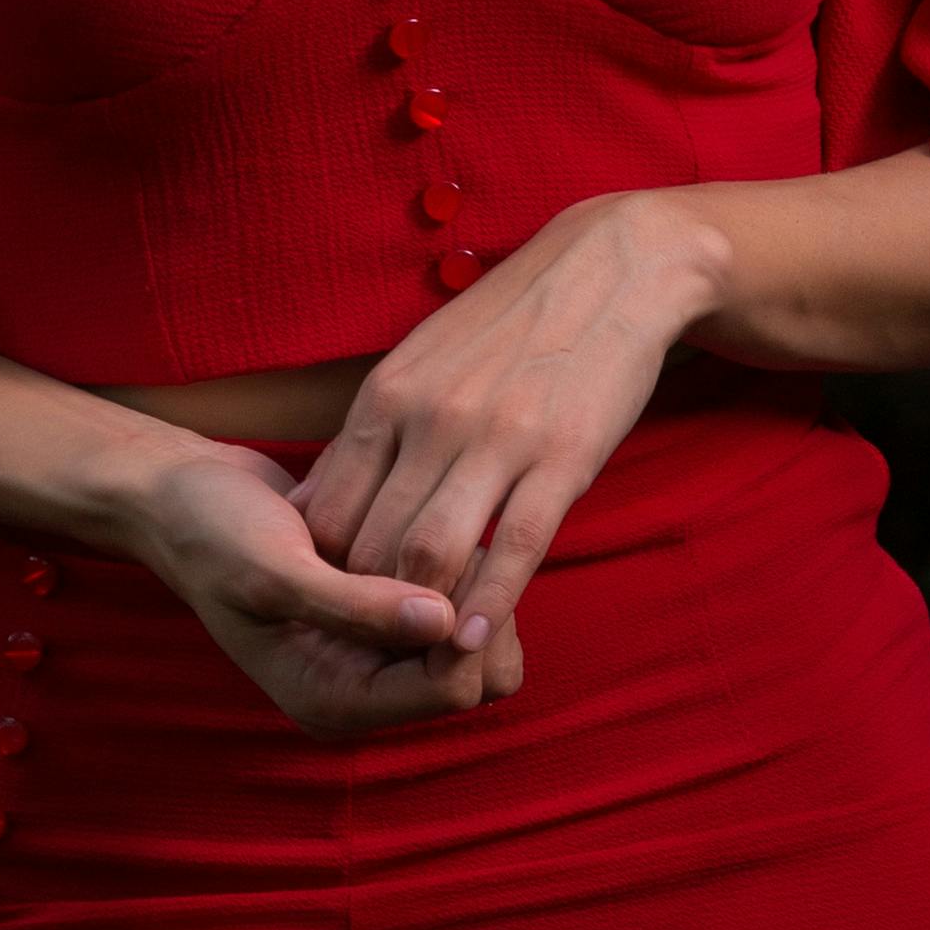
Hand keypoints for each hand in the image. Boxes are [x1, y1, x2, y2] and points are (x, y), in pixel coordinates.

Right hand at [124, 442, 497, 739]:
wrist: (181, 495)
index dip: (464, 630)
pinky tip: (416, 516)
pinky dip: (451, 559)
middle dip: (475, 609)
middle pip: (481, 674)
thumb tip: (445, 622)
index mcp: (335, 700)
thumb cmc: (213, 534)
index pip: (451, 690)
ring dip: (467, 579)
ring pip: (477, 634)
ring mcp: (376, 649)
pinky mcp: (385, 608)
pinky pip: (455, 596)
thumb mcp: (272, 571)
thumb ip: (354, 605)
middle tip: (446, 541)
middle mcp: (364, 686)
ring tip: (423, 525)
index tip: (448, 559)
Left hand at [292, 192, 723, 690]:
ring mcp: (494, 439)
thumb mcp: (420, 364)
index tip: (336, 609)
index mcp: (385, 397)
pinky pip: (514, 547)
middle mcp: (428, 419)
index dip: (323, 574)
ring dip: (421, 617)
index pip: (328, 510)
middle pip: (370, 543)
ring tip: (419, 660)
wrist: (609, 269)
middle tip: (374, 651)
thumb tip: (320, 501)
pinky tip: (476, 642)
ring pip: (431, 552)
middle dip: (367, 608)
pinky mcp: (559, 457)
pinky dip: (489, 605)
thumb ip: (374, 433)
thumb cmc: (506, 326)